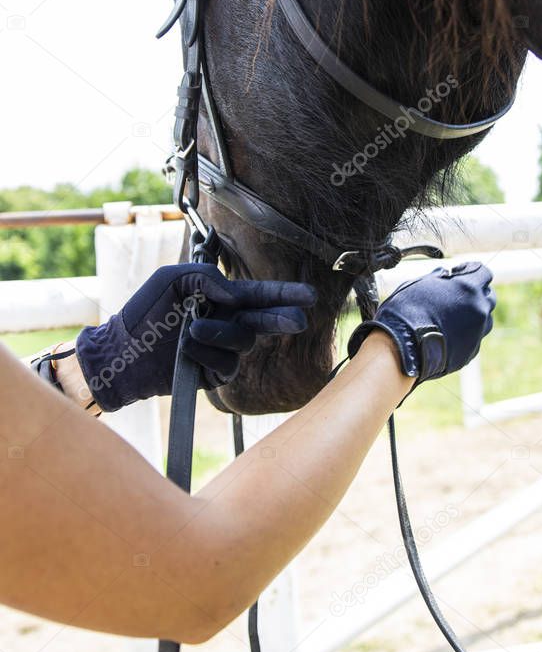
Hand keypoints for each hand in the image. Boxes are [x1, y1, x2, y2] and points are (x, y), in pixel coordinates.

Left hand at [75, 264, 315, 411]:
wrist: (121, 352)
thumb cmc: (144, 311)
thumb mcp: (172, 279)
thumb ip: (206, 277)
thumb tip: (235, 294)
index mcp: (221, 298)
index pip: (260, 295)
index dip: (286, 295)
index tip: (310, 295)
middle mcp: (226, 323)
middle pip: (265, 321)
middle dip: (282, 319)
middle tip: (297, 321)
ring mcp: (221, 350)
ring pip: (242, 342)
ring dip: (219, 334)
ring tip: (190, 330)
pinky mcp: (213, 374)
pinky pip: (225, 366)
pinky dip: (206, 355)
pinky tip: (185, 350)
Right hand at [347, 263, 494, 391]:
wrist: (401, 349)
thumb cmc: (406, 311)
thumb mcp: (418, 284)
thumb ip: (437, 277)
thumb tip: (443, 274)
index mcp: (468, 288)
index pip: (483, 272)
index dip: (469, 270)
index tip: (456, 273)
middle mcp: (479, 309)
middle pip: (488, 296)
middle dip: (475, 292)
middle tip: (456, 294)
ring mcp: (477, 332)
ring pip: (485, 319)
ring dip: (473, 314)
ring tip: (452, 316)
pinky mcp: (471, 352)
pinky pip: (474, 337)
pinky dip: (465, 333)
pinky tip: (447, 333)